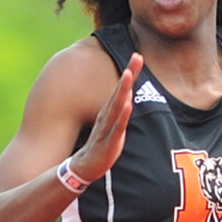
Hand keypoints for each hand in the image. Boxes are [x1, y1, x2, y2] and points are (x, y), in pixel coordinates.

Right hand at [69, 53, 142, 183]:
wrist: (84, 166)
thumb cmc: (101, 145)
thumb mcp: (113, 126)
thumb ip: (119, 112)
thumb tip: (127, 97)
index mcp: (110, 112)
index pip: (122, 89)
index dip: (130, 72)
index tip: (138, 55)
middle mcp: (108, 116)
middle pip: (120, 91)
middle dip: (129, 73)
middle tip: (136, 55)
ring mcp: (107, 127)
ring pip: (117, 106)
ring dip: (123, 89)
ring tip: (128, 74)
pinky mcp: (109, 142)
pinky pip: (117, 127)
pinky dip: (122, 116)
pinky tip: (127, 105)